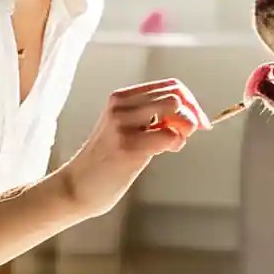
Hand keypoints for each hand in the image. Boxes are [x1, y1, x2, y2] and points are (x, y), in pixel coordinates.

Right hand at [57, 78, 210, 217]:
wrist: (76, 188)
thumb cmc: (106, 163)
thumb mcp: (125, 130)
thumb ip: (151, 118)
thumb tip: (190, 114)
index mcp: (120, 98)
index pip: (170, 86)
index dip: (190, 102)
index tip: (197, 121)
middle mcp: (120, 106)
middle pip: (176, 94)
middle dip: (192, 114)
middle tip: (188, 135)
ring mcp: (123, 125)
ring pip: (175, 108)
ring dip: (184, 127)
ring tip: (172, 144)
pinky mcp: (128, 147)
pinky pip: (169, 135)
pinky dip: (176, 143)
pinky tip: (167, 151)